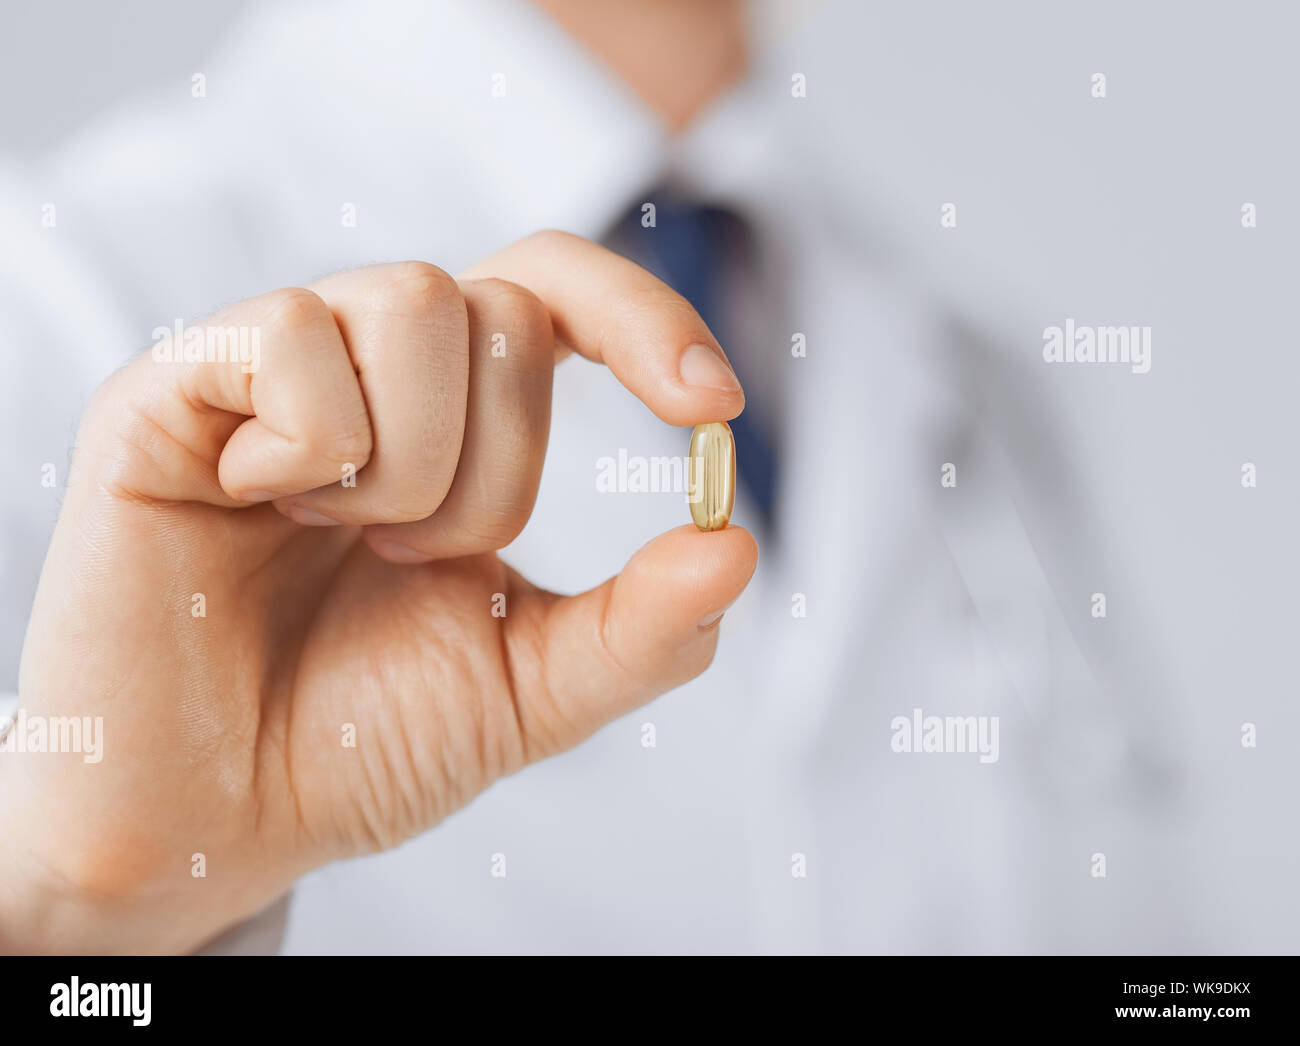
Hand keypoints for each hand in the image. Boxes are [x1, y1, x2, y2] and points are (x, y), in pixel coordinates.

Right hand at [1, 231, 756, 953]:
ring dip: (410, 465)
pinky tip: (257, 505)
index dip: (645, 319)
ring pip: (415, 304)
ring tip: (337, 537)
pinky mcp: (176, 383)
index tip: (712, 403)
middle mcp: (372, 366)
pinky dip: (309, 448)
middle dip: (496, 471)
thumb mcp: (530, 688)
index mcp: (458, 416)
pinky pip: (295, 338)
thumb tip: (739, 543)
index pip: (560, 291)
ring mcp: (275, 363)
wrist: (217, 813)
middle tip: (410, 558)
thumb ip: (642, 627)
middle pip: (505, 310)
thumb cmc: (362, 739)